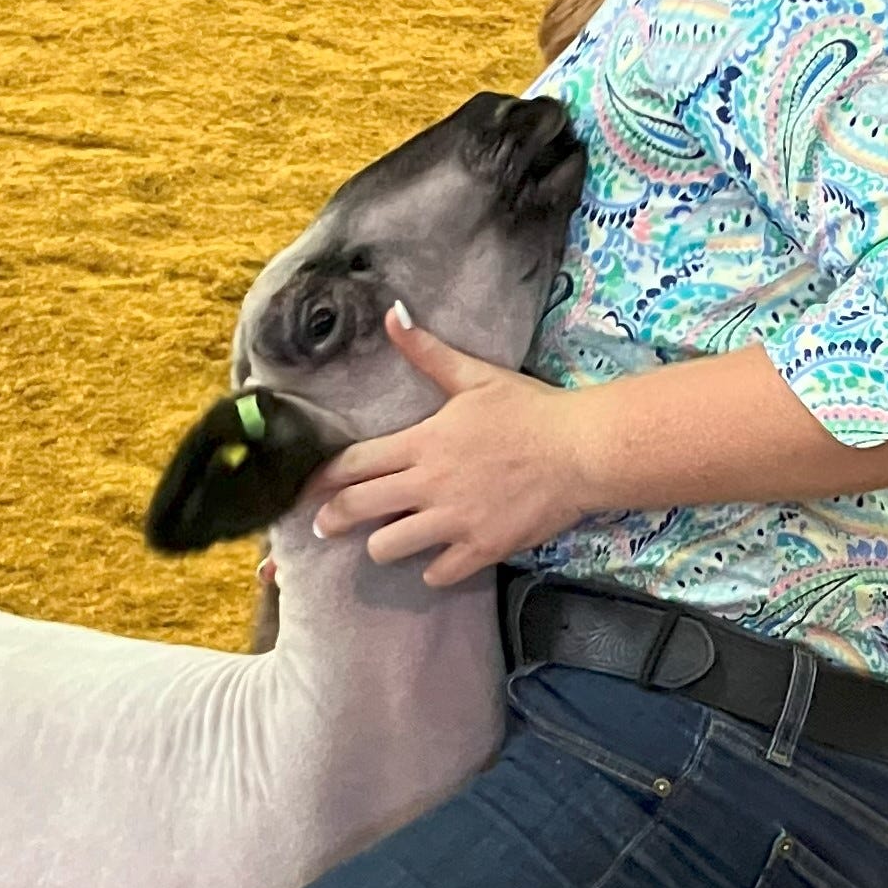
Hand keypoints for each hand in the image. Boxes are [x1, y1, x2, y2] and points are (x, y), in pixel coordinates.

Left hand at [307, 306, 594, 584]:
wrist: (581, 450)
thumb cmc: (530, 410)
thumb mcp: (476, 376)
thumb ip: (428, 352)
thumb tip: (392, 314)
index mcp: (423, 442)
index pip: (352, 464)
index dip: (321, 479)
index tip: (306, 490)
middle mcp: (429, 484)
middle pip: (357, 509)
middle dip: (333, 520)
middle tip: (325, 526)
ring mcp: (454, 521)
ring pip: (388, 547)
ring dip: (382, 545)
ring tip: (385, 540)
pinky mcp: (481, 548)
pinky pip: (437, 573)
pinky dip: (433, 568)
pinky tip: (436, 557)